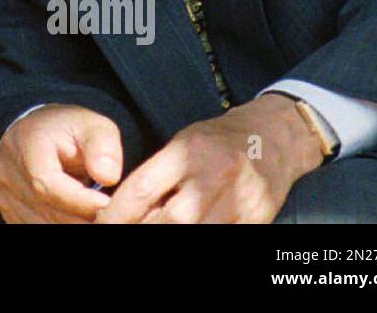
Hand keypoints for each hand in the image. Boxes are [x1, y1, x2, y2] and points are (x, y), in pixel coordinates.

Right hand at [0, 104, 122, 222]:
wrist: (37, 134)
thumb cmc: (69, 130)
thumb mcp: (93, 127)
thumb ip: (104, 147)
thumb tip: (108, 176)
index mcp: (26, 143)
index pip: (46, 183)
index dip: (79, 200)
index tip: (107, 204)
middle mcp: (7, 171)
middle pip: (46, 209)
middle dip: (82, 217)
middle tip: (109, 215)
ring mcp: (4, 194)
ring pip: (41, 225)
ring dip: (72, 225)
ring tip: (96, 215)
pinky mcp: (8, 211)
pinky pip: (35, 227)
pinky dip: (60, 226)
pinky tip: (78, 218)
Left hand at [95, 94, 324, 223]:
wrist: (274, 138)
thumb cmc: (217, 141)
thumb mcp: (182, 144)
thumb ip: (158, 175)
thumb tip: (123, 209)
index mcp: (188, 151)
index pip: (143, 189)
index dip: (117, 213)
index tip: (102, 222)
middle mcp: (213, 176)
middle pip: (169, 220)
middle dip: (142, 229)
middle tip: (124, 229)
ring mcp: (239, 201)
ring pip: (196, 233)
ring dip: (168, 235)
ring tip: (152, 231)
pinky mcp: (257, 220)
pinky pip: (223, 236)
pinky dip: (201, 238)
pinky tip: (187, 233)